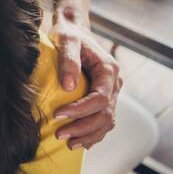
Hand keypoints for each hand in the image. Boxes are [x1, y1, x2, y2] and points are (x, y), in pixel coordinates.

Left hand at [52, 15, 120, 149]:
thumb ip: (68, 61)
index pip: (100, 99)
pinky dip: (93, 133)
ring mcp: (111, 92)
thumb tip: (68, 87)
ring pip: (108, 122)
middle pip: (105, 114)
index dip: (80, 110)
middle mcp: (114, 83)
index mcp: (109, 70)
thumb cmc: (69, 34)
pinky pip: (104, 120)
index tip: (58, 114)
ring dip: (89, 135)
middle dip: (83, 127)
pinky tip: (80, 142)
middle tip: (60, 134)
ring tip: (69, 144)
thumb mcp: (66, 40)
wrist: (75, 29)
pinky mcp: (104, 97)